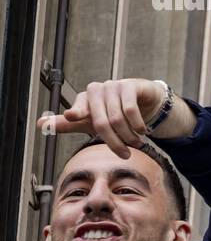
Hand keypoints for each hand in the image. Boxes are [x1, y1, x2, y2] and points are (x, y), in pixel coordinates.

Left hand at [37, 78, 195, 157]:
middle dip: (114, 142)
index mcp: (84, 99)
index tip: (70, 115)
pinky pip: (131, 109)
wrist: (140, 98)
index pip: (78, 110)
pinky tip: (142, 130)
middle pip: (101, 122)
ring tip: (136, 144)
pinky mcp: (130, 85)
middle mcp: (96, 90)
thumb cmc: (111, 111)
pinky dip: (137, 124)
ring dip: (129, 136)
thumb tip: (38, 124)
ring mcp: (113, 86)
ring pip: (118, 118)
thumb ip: (67, 124)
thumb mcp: (90, 121)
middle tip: (124, 154)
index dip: (75, 112)